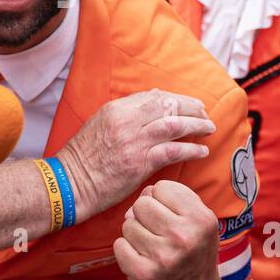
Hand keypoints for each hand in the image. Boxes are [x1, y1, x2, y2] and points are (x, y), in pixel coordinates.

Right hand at [57, 89, 214, 219]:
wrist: (70, 183)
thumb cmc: (83, 158)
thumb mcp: (99, 125)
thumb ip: (124, 113)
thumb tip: (150, 102)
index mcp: (116, 109)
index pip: (154, 95)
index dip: (176, 98)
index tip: (189, 105)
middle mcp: (126, 120)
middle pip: (168, 105)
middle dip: (191, 108)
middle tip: (205, 114)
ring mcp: (134, 142)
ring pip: (174, 124)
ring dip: (196, 125)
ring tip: (210, 128)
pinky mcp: (140, 163)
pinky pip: (172, 151)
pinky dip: (190, 149)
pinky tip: (201, 151)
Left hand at [114, 180, 225, 279]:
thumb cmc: (195, 255)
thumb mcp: (200, 223)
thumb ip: (175, 200)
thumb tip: (141, 195)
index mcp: (201, 220)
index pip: (162, 188)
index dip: (161, 200)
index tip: (169, 215)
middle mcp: (183, 237)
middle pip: (142, 204)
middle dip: (146, 215)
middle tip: (159, 233)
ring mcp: (162, 257)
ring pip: (128, 224)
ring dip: (136, 234)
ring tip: (153, 248)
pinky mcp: (142, 274)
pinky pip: (119, 245)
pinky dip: (127, 251)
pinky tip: (142, 259)